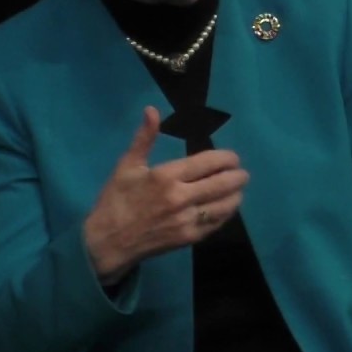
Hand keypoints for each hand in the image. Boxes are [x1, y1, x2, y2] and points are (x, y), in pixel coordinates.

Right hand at [84, 106, 247, 282]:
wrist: (108, 241)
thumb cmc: (116, 200)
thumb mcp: (127, 165)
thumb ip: (144, 138)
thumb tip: (152, 110)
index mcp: (167, 176)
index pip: (207, 163)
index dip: (226, 159)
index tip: (233, 158)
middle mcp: (181, 197)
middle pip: (221, 184)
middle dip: (237, 176)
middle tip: (243, 173)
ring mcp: (187, 220)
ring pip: (223, 206)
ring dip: (236, 196)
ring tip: (239, 189)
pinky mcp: (188, 238)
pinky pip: (215, 224)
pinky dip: (225, 214)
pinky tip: (227, 208)